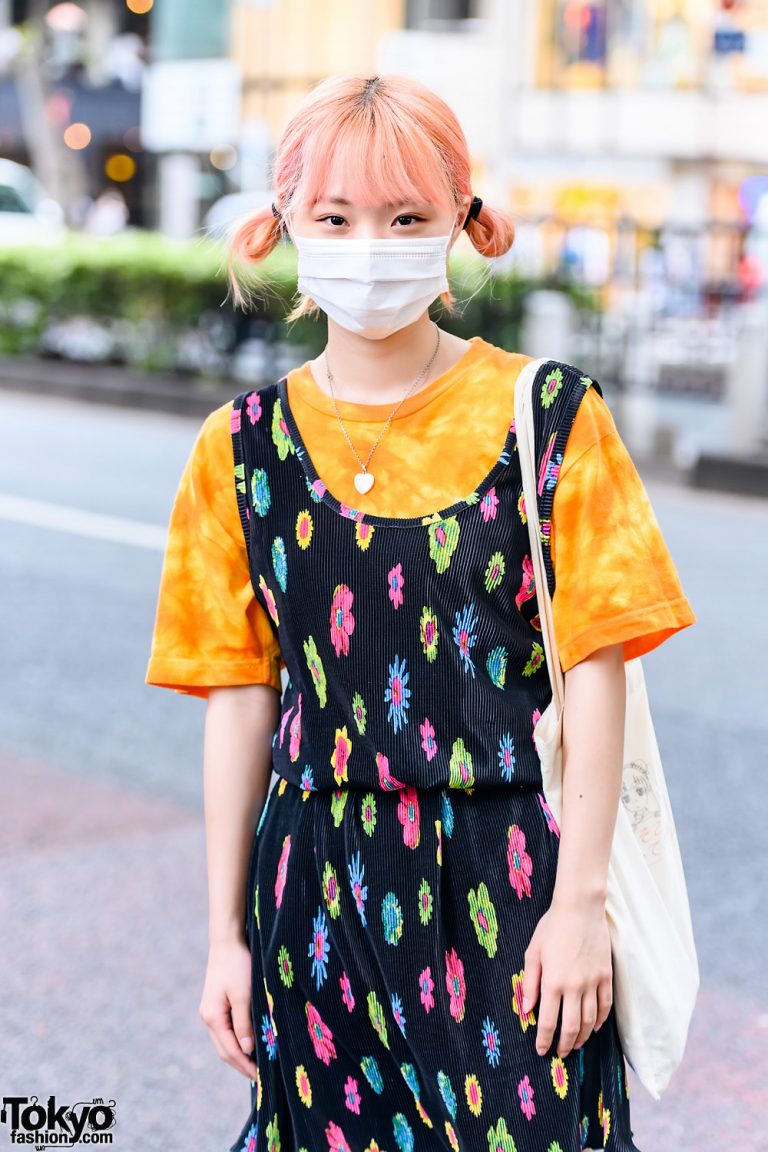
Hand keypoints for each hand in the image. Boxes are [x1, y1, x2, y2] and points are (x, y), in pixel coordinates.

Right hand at [199, 937, 258, 1078]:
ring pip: (224, 1041)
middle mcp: (208, 1017)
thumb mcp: (244, 995)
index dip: (245, 1065)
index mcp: (213, 1017)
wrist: (227, 941)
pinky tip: (248, 1043)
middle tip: (260, 1076)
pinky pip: (226, 1030)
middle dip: (241, 1064)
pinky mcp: (216, 1004)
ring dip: (238, 1054)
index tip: (261, 1077)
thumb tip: (246, 1050)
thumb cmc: (237, 965)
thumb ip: (244, 1024)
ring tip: (256, 1064)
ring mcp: (210, 1011)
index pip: (229, 1051)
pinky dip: (236, 1040)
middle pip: (224, 1050)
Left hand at [520, 895, 612, 1058]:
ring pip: (590, 1021)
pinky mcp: (606, 976)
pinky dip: (600, 1021)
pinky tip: (595, 1027)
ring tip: (576, 1044)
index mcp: (552, 982)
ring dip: (583, 1037)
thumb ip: (529, 983)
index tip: (541, 1050)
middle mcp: (574, 987)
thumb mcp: (533, 952)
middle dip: (565, 1045)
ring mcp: (593, 982)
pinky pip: (605, 1006)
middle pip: (571, 1028)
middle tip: (560, 1054)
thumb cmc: (552, 927)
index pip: (547, 1022)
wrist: (580, 908)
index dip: (544, 1040)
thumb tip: (525, 1009)